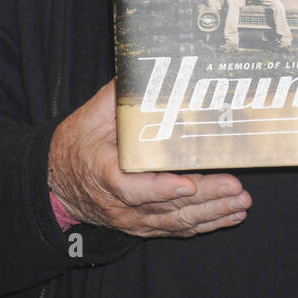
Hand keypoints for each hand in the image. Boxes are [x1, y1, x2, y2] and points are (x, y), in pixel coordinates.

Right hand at [48, 79, 251, 237]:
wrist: (56, 185)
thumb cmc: (74, 147)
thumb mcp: (88, 117)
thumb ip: (116, 97)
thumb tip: (139, 69)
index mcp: (105, 174)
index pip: (133, 188)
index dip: (162, 188)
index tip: (188, 182)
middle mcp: (122, 204)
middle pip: (167, 206)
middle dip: (206, 198)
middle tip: (235, 188)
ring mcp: (134, 219)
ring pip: (177, 221)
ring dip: (212, 213)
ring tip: (241, 203)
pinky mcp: (144, 225)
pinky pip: (177, 228)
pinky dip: (205, 224)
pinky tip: (229, 216)